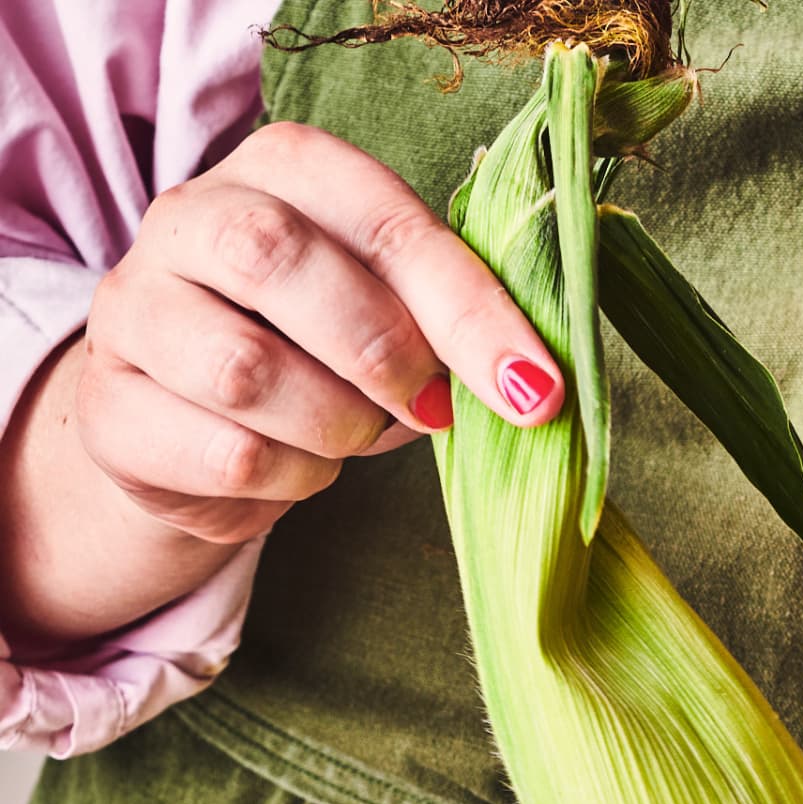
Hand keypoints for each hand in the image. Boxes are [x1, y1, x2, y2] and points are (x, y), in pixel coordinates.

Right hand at [0, 122, 561, 640]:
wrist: (199, 425)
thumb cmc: (319, 351)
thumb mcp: (393, 312)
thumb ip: (447, 322)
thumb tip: (529, 383)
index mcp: (284, 169)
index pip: (384, 218)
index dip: (469, 309)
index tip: (535, 387)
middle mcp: (190, 217)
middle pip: (279, 259)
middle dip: (382, 351)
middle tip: (430, 408)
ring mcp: (134, 309)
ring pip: (247, 369)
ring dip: (337, 425)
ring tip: (356, 433)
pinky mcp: (109, 409)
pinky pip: (225, 454)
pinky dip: (292, 477)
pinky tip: (299, 465)